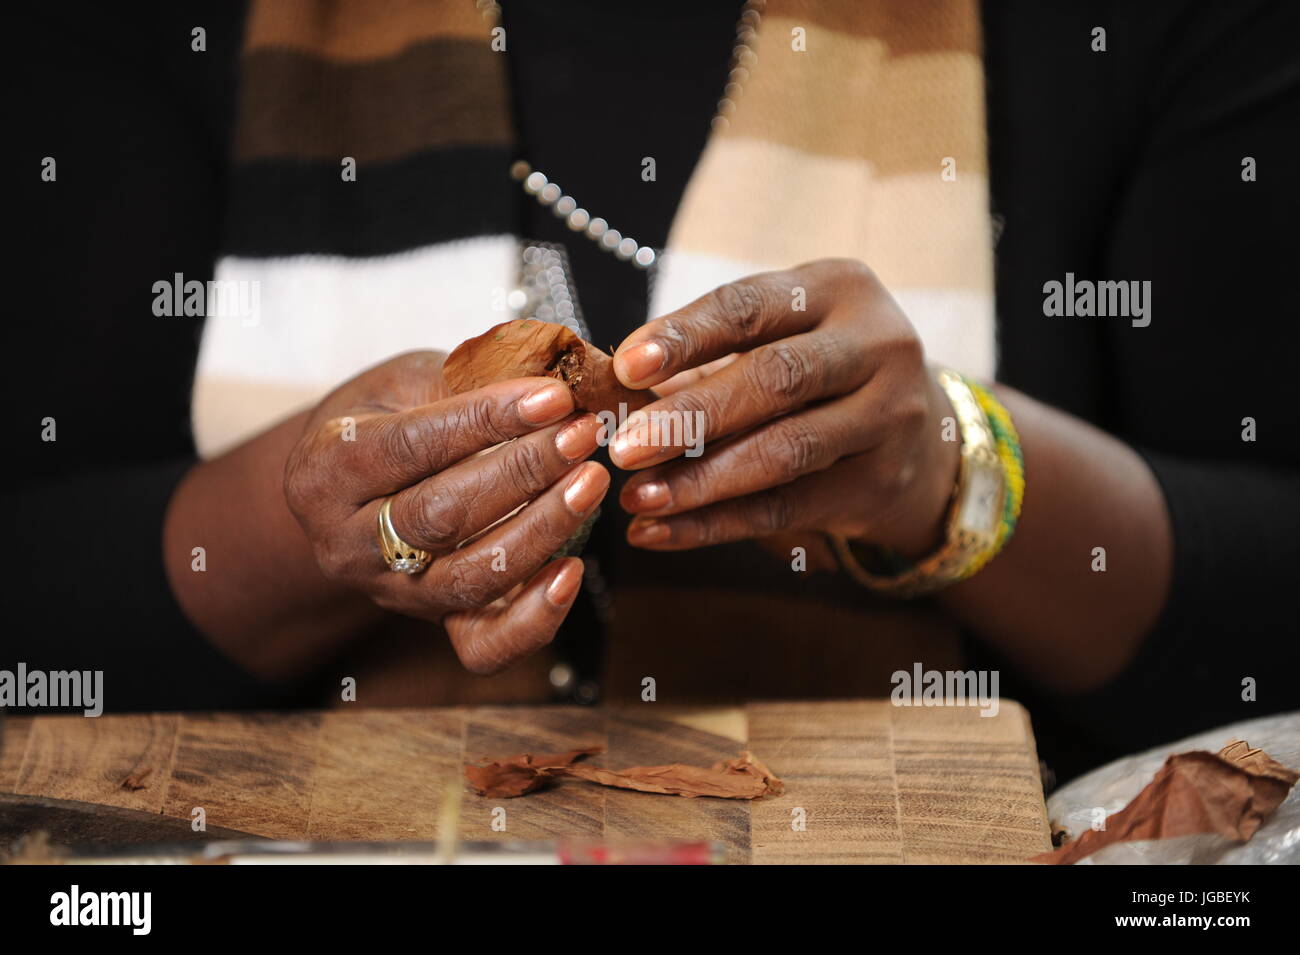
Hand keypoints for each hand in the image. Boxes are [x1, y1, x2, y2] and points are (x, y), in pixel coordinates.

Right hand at [283, 351, 608, 673]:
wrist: (350, 487)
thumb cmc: (388, 419)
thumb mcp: (408, 381)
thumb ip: (468, 380)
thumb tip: (557, 373)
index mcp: (327, 466)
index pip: (414, 444)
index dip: (488, 419)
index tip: (554, 397)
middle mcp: (346, 540)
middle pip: (440, 515)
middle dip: (523, 472)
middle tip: (582, 435)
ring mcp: (389, 590)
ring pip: (468, 578)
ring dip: (541, 530)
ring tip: (591, 483)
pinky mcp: (430, 622)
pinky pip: (483, 646)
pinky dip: (534, 617)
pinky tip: (572, 571)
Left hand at [609, 259, 959, 557]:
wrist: (920, 433)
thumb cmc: (818, 374)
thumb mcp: (778, 339)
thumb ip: (705, 357)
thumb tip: (610, 391)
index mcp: (839, 289)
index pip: (751, 306)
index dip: (686, 336)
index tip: (626, 365)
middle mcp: (877, 345)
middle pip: (775, 379)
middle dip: (691, 415)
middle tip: (623, 446)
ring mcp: (890, 416)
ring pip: (785, 451)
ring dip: (700, 480)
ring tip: (636, 497)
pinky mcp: (881, 483)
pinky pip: (787, 508)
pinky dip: (716, 524)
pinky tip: (660, 532)